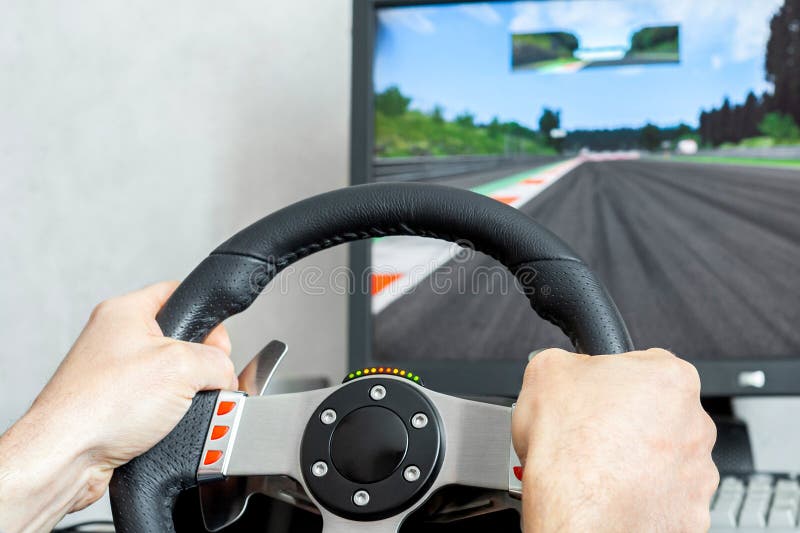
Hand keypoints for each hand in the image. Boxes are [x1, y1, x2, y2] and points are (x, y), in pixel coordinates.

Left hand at [0, 282, 237, 532]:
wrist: (65, 458)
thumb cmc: (99, 406)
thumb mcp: (182, 367)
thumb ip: (216, 361)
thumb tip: (224, 374)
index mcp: (125, 312)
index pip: (178, 294)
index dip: (206, 317)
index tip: (217, 343)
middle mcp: (115, 339)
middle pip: (180, 340)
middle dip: (201, 365)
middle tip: (202, 382)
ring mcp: (113, 374)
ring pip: (170, 377)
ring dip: (186, 396)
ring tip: (181, 411)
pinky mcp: (114, 406)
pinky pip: (156, 404)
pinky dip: (168, 417)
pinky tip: (166, 428)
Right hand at [511, 348, 717, 532]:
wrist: (577, 512)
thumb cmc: (570, 449)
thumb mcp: (546, 371)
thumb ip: (566, 360)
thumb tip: (566, 367)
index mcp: (671, 378)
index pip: (645, 365)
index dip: (612, 380)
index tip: (594, 394)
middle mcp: (695, 424)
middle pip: (658, 412)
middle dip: (628, 421)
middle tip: (592, 432)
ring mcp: (698, 472)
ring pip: (664, 457)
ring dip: (638, 460)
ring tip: (598, 467)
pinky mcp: (691, 512)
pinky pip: (665, 496)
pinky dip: (642, 495)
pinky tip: (612, 492)